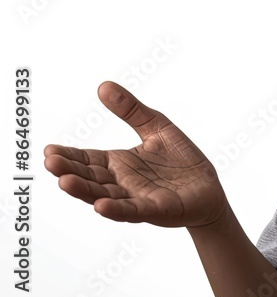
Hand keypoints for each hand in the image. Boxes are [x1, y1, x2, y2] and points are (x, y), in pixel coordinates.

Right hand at [44, 81, 227, 227]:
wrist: (209, 187)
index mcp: (118, 163)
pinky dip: (116, 210)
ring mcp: (136, 198)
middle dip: (69, 171)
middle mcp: (121, 183)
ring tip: (64, 182)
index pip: (87, 159)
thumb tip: (104, 86)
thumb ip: (131, 110)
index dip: (69, 156)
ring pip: (105, 196)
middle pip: (90, 178)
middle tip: (49, 162)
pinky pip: (133, 211)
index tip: (48, 150)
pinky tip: (101, 206)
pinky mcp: (156, 209)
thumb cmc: (180, 160)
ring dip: (85, 191)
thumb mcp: (156, 127)